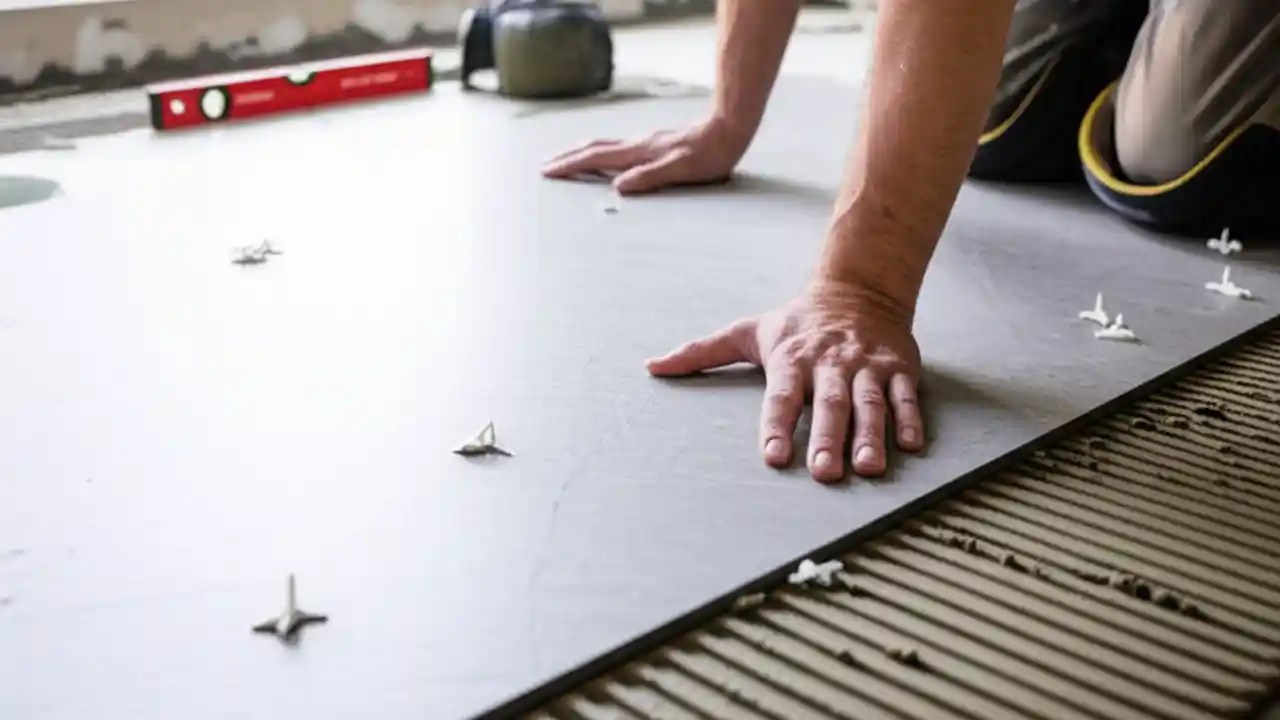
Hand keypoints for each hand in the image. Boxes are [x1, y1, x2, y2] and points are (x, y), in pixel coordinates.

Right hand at [541, 118, 747, 194]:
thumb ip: (650, 177)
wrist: (729, 129)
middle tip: (546, 167)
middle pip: (594, 148)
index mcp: (639, 152)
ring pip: (605, 146)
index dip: (569, 166)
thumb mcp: (681, 169)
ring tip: (568, 161)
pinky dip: (602, 154)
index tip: (547, 172)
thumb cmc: (710, 154)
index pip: (595, 158)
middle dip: (568, 158)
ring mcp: (646, 143)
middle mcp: (638, 145)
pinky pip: (619, 149)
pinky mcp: (655, 145)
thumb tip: (618, 187)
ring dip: (582, 154)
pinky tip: (608, 159)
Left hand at [646, 281, 925, 482]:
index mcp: (792, 359)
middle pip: (829, 404)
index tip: (773, 456)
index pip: (782, 396)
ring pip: (869, 404)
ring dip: (869, 436)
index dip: (777, 426)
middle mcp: (829, 363)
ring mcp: (867, 366)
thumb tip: (652, 366)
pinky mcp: (898, 368)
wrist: (859, 288)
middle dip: (826, 438)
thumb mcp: (747, 331)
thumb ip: (701, 353)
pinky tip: (910, 445)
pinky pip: (905, 397)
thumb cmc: (797, 322)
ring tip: (867, 468)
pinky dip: (910, 420)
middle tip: (824, 473)